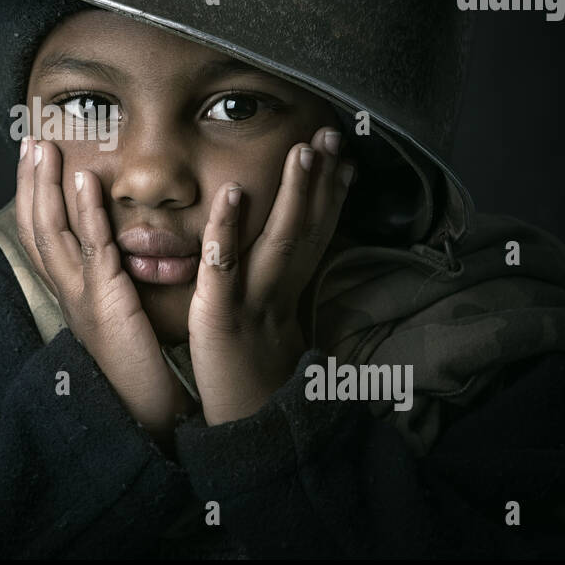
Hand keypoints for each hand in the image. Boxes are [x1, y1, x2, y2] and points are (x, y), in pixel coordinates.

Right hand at [15, 137, 195, 452]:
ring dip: (46, 187)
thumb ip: (111, 278)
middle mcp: (66, 291)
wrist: (145, 410)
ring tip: (45, 148)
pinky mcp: (107, 302)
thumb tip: (115, 246)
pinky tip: (85, 180)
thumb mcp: (118, 310)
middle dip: (29, 181)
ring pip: (52, 232)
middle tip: (30, 140)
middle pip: (34, 226)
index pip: (38, 234)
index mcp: (68, 292)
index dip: (30, 195)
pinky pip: (94, 249)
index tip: (31, 158)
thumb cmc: (140, 364)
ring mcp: (82, 295)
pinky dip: (86, 212)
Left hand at [187, 125, 356, 425]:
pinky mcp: (219, 316)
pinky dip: (228, 231)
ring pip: (277, 242)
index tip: (345, 154)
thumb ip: (276, 288)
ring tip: (302, 151)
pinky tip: (233, 195)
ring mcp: (251, 302)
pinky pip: (223, 269)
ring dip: (293, 196)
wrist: (246, 431)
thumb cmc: (253, 375)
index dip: (332, 193)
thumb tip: (286, 257)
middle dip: (320, 181)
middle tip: (331, 133)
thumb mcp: (270, 325)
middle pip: (306, 229)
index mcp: (289, 291)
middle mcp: (278, 291)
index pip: (317, 233)